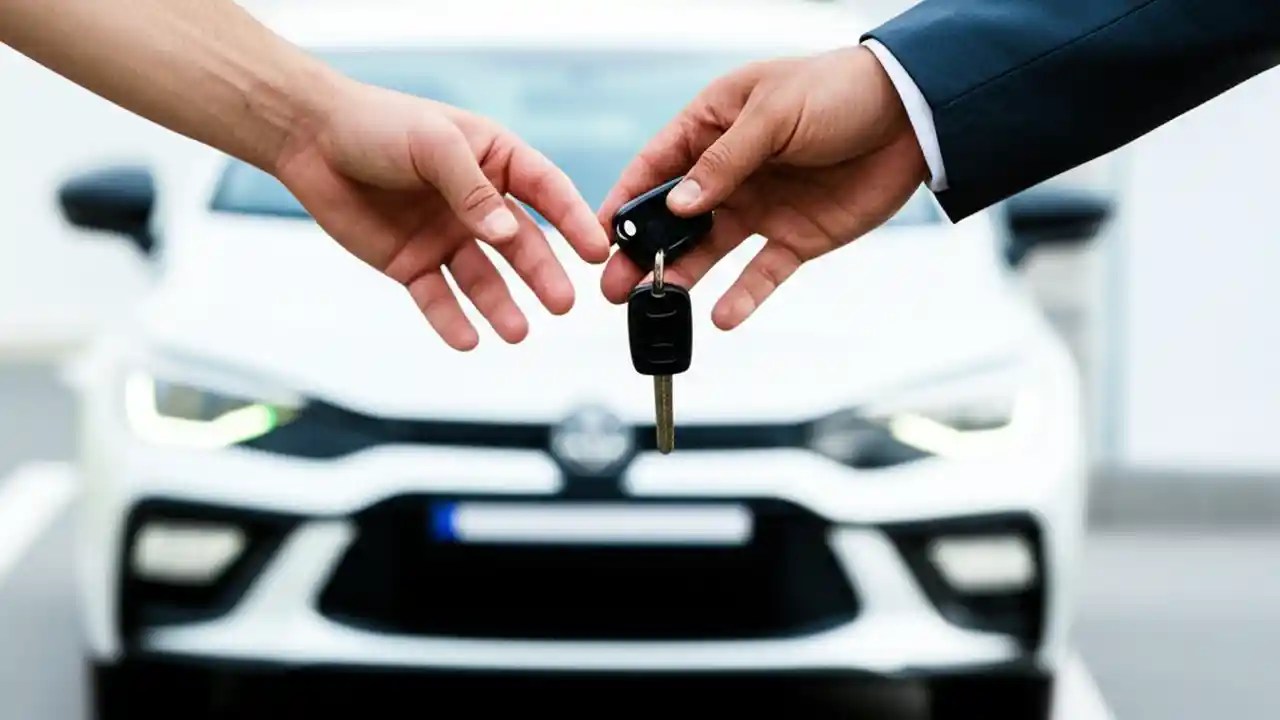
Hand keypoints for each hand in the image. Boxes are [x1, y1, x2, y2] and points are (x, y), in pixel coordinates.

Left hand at [276, 78, 609, 350]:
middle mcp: (476, 202)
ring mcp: (446, 234)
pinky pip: (438, 297)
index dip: (573, 220)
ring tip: (517, 332)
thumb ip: (471, 189)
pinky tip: (468, 339)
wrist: (309, 140)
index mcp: (493, 160)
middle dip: (543, 275)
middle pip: (521, 244)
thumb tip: (503, 232)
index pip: (547, 192)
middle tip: (563, 303)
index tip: (596, 251)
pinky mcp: (412, 262)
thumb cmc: (375, 123)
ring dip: (502, 306)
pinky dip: (452, 320)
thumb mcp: (434, 143)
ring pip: (484, 278)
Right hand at [598, 47, 927, 329]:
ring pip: (708, 250)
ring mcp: (759, 207)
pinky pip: (759, 273)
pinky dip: (742, 296)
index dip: (625, 199)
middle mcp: (729, 172)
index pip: (656, 165)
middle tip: (614, 285)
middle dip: (641, 250)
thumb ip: (724, 162)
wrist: (913, 116)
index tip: (600, 233)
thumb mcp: (773, 114)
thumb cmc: (840, 90)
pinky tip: (722, 315)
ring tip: (656, 301)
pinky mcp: (794, 237)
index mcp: (713, 125)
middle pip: (673, 217)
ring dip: (681, 276)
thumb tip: (680, 204)